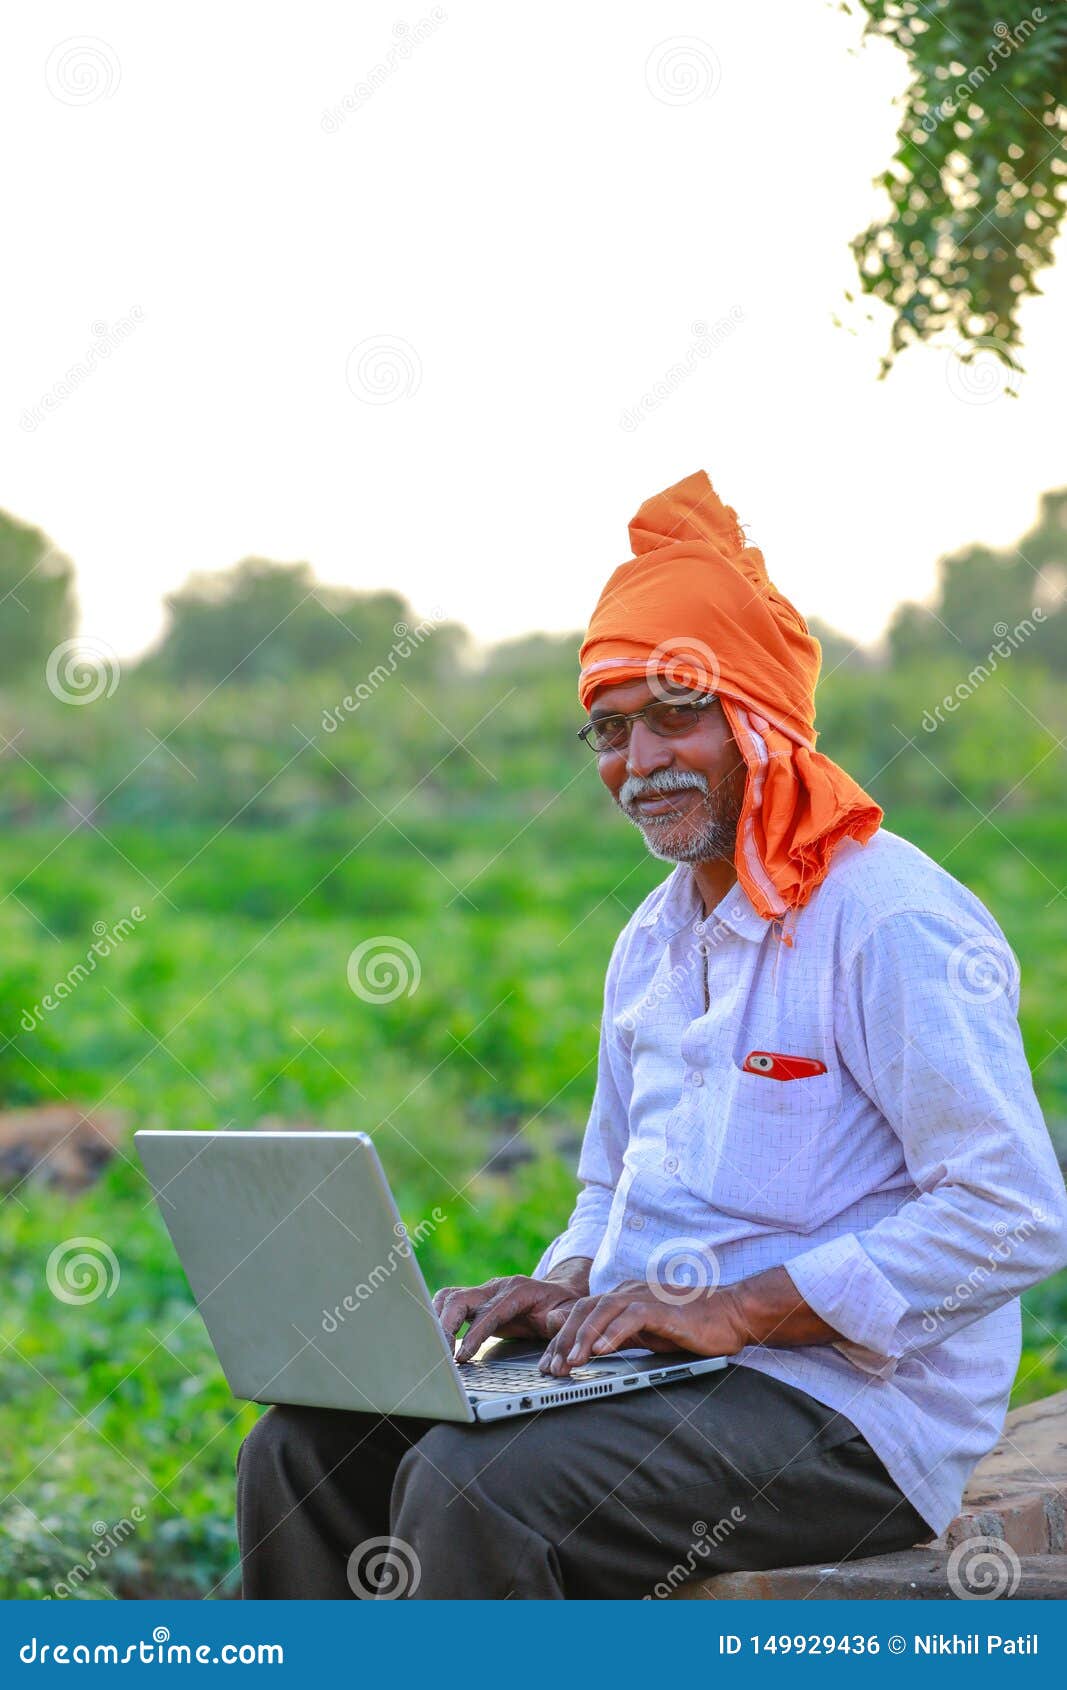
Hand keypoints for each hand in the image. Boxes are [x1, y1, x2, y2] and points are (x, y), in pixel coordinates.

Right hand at [433, 1258, 590, 1364]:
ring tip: (433, 1348)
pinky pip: (450, 1304)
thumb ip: (564, 1319)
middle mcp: (496, 1287)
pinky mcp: (476, 1302)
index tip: (461, 1356)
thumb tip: (553, 1321)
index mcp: (518, 1290)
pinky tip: (435, 1339)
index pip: (490, 1311)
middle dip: (446, 1324)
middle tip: (439, 1353)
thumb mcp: (571, 1312)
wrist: (557, 1294)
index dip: (474, 1333)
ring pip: (450, 1297)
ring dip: (437, 1320)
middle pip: (461, 1298)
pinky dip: (438, 1318)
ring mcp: (484, 1293)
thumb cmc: (563, 1306)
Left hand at [538, 1279, 750, 1375]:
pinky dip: (613, 1333)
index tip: (547, 1365)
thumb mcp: (644, 1332)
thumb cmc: (689, 1326)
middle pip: (585, 1311)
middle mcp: (628, 1292)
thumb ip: (613, 1333)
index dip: (561, 1338)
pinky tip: (600, 1351)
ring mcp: (645, 1297)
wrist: (730, 1314)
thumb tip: (581, 1342)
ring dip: (583, 1337)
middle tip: (551, 1369)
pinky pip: (632, 1317)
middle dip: (564, 1340)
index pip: (581, 1313)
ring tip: (570, 1363)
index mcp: (622, 1297)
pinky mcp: (663, 1308)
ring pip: (602, 1311)